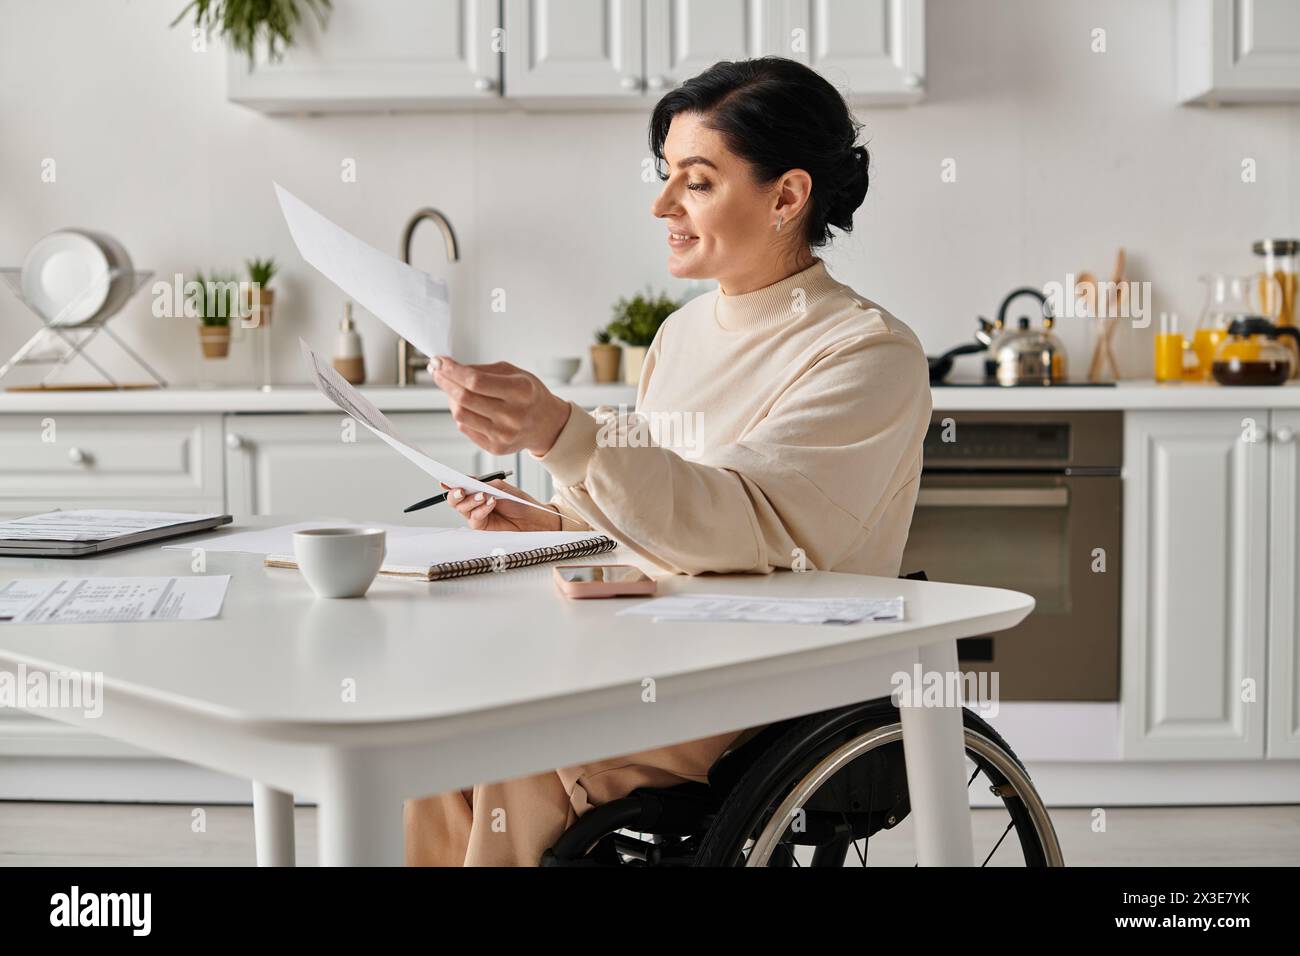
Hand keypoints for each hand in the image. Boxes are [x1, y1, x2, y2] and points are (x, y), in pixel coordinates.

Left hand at [431, 356, 571, 456]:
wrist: (546, 424)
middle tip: (437, 372)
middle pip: (465, 398)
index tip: (439, 362)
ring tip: (453, 389)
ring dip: (450, 399)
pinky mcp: (495, 447)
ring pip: (460, 415)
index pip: (475, 381)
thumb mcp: (514, 373)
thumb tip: (450, 368)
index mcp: (520, 392)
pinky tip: (466, 406)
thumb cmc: (529, 395)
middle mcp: (513, 415)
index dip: (452, 370)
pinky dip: (461, 414)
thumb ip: (483, 370)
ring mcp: (503, 435)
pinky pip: (465, 428)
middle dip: (445, 382)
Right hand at [441, 479, 561, 531]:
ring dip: (471, 501)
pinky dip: (481, 510)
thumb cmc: (519, 502)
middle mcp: (474, 503)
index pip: (460, 485)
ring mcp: (476, 515)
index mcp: (477, 490)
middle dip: (455, 494)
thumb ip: (482, 484)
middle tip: (461, 490)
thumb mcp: (500, 487)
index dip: (450, 482)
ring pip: (462, 509)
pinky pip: (474, 518)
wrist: (533, 519)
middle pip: (455, 499)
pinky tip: (490, 503)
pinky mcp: (482, 527)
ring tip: (484, 496)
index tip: (444, 479)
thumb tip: (465, 480)